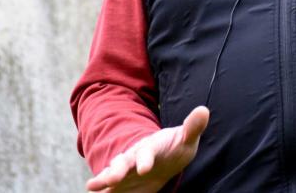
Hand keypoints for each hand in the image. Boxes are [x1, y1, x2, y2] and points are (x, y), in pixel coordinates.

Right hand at [86, 106, 209, 192]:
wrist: (163, 157)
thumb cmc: (174, 147)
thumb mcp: (185, 138)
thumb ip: (192, 127)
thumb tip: (204, 110)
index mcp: (150, 147)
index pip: (147, 152)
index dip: (146, 159)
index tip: (146, 168)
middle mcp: (134, 157)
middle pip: (124, 162)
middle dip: (118, 169)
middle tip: (113, 177)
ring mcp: (126, 169)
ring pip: (112, 173)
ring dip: (104, 178)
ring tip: (92, 186)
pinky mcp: (121, 183)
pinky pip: (109, 187)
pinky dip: (100, 188)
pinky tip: (91, 190)